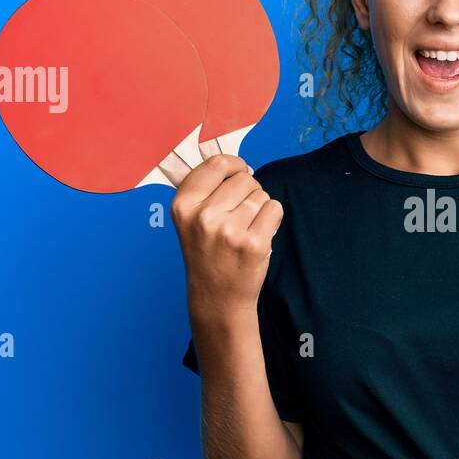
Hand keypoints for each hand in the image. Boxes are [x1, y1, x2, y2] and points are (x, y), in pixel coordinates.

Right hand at [171, 154, 283, 311]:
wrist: (217, 295)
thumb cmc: (208, 252)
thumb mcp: (191, 219)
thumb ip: (206, 188)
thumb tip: (235, 163)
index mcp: (183, 205)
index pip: (217, 164)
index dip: (234, 165)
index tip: (238, 174)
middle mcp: (203, 216)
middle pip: (244, 179)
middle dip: (248, 191)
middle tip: (239, 215)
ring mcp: (229, 231)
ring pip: (261, 194)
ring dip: (259, 207)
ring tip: (245, 228)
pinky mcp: (253, 244)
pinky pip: (274, 209)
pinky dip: (272, 218)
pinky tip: (258, 234)